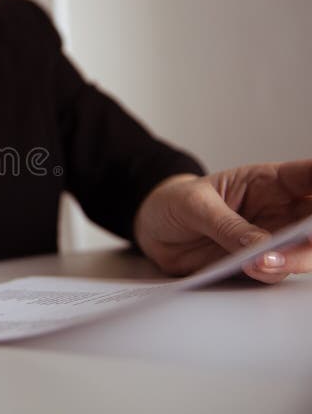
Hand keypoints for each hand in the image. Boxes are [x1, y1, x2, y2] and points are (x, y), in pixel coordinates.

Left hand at [134, 159, 311, 282]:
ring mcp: (271, 239)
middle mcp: (279, 210)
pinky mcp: (258, 264)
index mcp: (268, 181)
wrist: (153, 229)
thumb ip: (226, 224)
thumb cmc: (176, 202)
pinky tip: (254, 268)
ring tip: (263, 262)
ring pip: (306, 250)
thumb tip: (259, 245)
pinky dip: (271, 273)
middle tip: (305, 238)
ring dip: (296, 258)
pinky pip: (278, 272)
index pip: (309, 176)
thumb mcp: (194, 205)